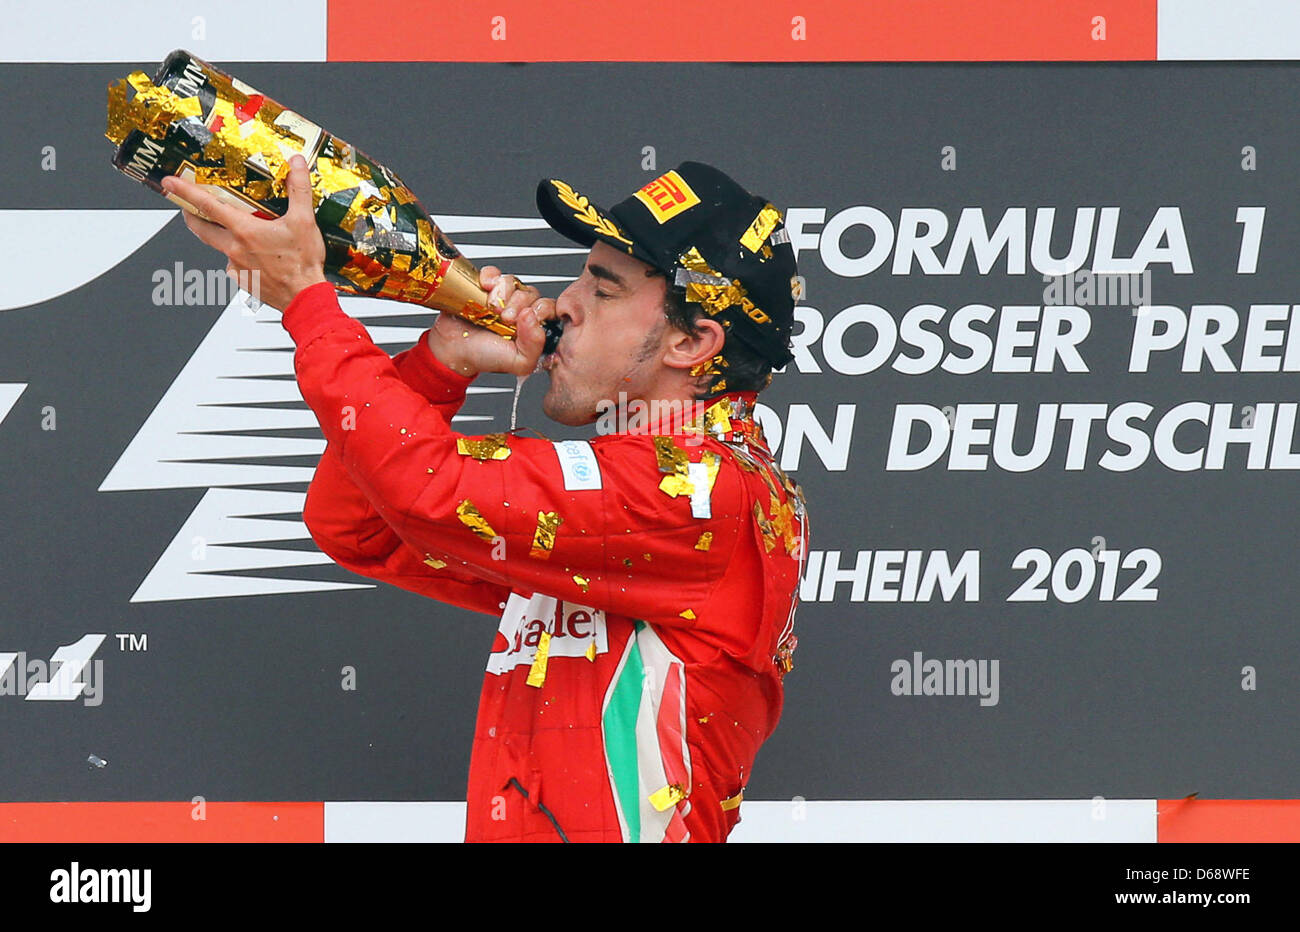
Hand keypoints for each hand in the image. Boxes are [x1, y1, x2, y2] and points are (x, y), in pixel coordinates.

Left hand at [161, 154, 326, 310]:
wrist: (305, 299)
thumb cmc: (302, 265)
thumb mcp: (304, 221)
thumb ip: (298, 189)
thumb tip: (296, 166)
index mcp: (245, 230)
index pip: (207, 206)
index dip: (186, 191)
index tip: (170, 183)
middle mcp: (235, 248)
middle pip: (201, 229)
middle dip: (190, 215)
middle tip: (187, 207)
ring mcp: (237, 266)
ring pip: (220, 247)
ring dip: (220, 237)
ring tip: (234, 230)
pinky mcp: (243, 281)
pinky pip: (234, 266)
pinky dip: (239, 258)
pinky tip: (255, 256)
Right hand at [428, 266, 556, 377]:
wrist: (453, 350)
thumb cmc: (484, 357)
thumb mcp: (518, 362)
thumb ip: (535, 347)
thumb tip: (533, 319)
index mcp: (531, 326)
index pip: (548, 308)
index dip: (539, 310)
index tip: (525, 319)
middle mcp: (519, 310)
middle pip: (530, 293)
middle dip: (518, 304)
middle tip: (504, 319)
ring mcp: (502, 297)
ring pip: (513, 281)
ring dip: (503, 293)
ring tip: (491, 309)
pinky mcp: (484, 287)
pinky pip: (494, 272)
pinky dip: (490, 277)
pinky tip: (485, 290)